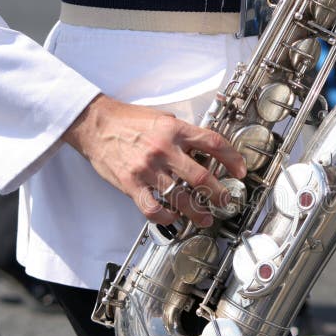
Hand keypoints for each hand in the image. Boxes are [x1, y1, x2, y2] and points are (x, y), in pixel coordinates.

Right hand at [63, 94, 246, 226]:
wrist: (95, 124)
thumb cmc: (128, 120)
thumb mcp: (162, 117)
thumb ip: (183, 132)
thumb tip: (204, 147)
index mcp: (175, 130)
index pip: (213, 143)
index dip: (232, 158)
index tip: (240, 171)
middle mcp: (164, 149)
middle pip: (201, 177)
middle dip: (219, 193)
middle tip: (225, 201)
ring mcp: (147, 169)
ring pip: (180, 197)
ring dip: (197, 212)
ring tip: (204, 218)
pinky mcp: (131, 184)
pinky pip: (153, 208)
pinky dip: (166, 217)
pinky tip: (172, 217)